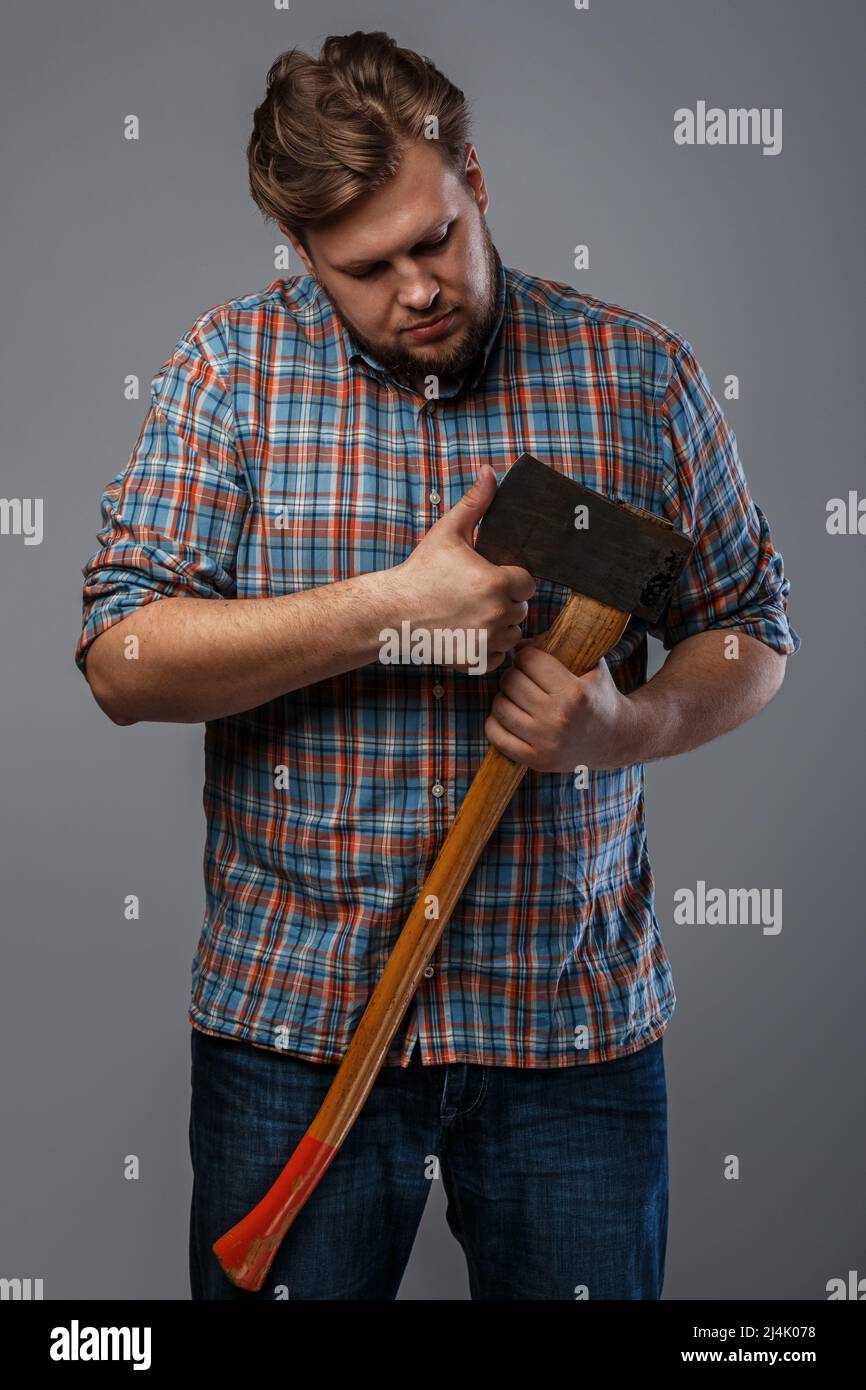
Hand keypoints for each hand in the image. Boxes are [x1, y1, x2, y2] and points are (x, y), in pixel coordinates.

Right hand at [393, 465, 535, 672]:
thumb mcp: (447, 533)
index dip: (511, 578)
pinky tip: (468, 633)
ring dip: (499, 624)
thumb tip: (490, 472)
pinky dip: (489, 648)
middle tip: (476, 594)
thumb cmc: (420, 572)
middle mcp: (496, 614)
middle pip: (521, 607)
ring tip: (472, 613)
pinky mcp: (477, 661)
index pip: (528, 583)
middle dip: (505, 600)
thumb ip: (475, 503)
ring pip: (513, 632)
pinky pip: (500, 655)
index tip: (490, 576)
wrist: (392, 613)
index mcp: (496, 583)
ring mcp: (487, 641)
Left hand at [483, 637, 640, 771]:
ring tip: (518, 697)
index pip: (528, 659)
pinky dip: (496, 722)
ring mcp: (545, 742)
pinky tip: (510, 716)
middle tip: (524, 679)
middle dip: (515, 675)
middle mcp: (558, 718)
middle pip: (511, 681)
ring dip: (504, 697)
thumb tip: (517, 644)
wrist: (614, 739)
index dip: (527, 655)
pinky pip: (495, 735)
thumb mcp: (591, 666)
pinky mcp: (535, 760)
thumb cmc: (598, 696)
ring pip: (499, 706)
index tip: (533, 661)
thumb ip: (560, 647)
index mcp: (574, 692)